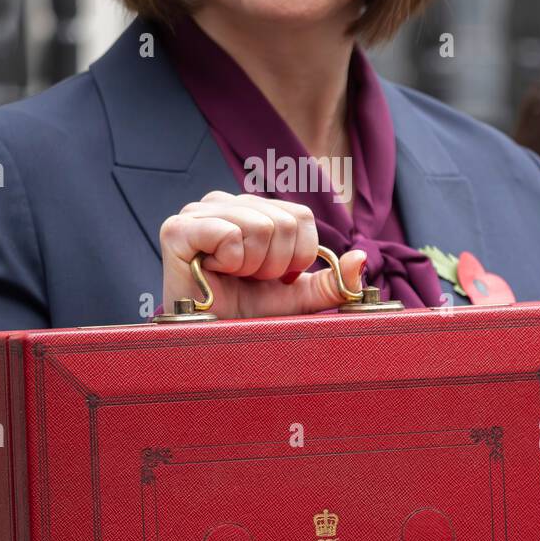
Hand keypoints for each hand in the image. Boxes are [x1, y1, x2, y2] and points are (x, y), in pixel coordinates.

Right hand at [160, 191, 365, 319]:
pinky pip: (229, 234)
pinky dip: (229, 262)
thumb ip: (331, 281)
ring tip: (230, 277)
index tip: (274, 278)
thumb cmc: (245, 313)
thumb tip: (361, 258)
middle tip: (248, 280)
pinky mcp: (177, 228)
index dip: (297, 256)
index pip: (301, 217)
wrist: (206, 338)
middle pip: (284, 222)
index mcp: (253, 210)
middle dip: (275, 264)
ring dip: (252, 266)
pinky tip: (212, 271)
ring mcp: (199, 212)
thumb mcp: (297, 298)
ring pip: (261, 227)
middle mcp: (226, 202)